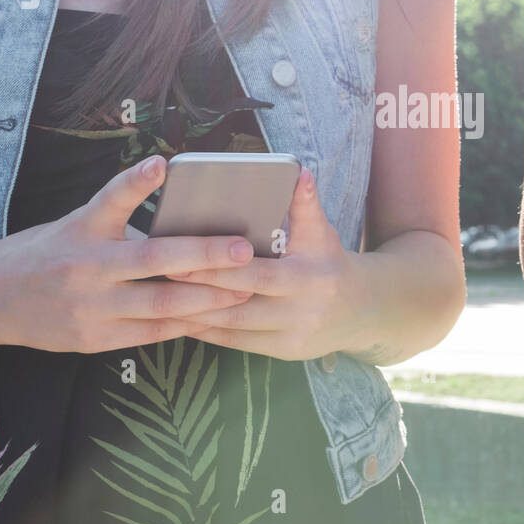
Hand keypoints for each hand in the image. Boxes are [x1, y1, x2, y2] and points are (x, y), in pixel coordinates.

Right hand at [0, 155, 256, 351]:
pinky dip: (183, 325)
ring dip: (206, 300)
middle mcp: (88, 271)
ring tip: (245, 291)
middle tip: (244, 251)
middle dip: (204, 259)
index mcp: (85, 233)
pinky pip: (150, 335)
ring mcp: (91, 309)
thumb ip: (122, 208)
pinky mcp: (94, 340)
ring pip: (160, 308)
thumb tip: (168, 178)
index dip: (138, 184)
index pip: (113, 202)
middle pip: (154, 265)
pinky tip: (213, 317)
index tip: (163, 166)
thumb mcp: (79, 221)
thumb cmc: (47, 251)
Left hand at [168, 168, 359, 359]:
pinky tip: (184, 320)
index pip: (258, 275)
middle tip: (162, 277)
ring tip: (163, 300)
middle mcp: (302, 311)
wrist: (362, 310)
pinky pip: (239, 344)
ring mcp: (293, 336)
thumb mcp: (322, 233)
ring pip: (235, 328)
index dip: (220, 269)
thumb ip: (305, 205)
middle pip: (241, 305)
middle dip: (199, 292)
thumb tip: (297, 170)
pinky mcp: (284, 353)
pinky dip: (210, 332)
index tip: (184, 257)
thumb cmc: (329, 262)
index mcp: (309, 277)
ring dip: (197, 316)